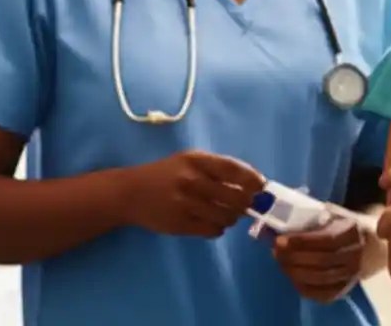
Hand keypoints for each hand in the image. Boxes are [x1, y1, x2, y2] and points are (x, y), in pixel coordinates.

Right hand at [121, 150, 263, 237]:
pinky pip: (214, 230)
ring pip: (227, 216)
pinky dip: (218, 228)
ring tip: (223, 212)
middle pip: (236, 197)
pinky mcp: (181, 224)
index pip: (234, 170)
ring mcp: (186, 204)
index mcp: (196, 160)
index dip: (253, 179)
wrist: (130, 193)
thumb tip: (253, 182)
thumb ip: (217, 168)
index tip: (261, 186)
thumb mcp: (188, 161)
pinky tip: (211, 221)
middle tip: (245, 204)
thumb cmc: (165, 174)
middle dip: (246, 203)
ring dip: (232, 217)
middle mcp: (192, 180)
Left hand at [272, 217, 365, 302]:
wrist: (369, 247)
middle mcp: (355, 255)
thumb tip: (277, 225)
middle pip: (321, 261)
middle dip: (294, 257)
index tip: (280, 240)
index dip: (301, 242)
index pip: (326, 240)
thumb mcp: (332, 215)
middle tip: (276, 252)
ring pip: (321, 279)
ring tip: (281, 263)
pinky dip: (304, 288)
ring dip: (295, 272)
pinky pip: (323, 294)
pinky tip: (292, 277)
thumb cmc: (343, 226)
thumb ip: (311, 219)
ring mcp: (352, 275)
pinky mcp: (346, 289)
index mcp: (352, 232)